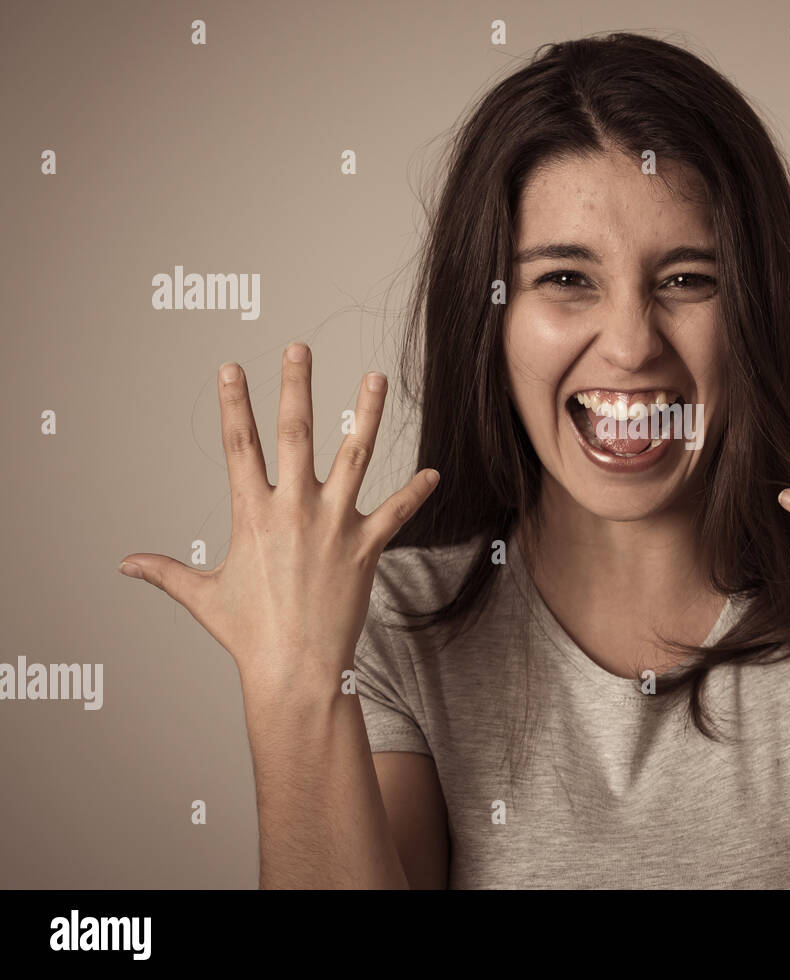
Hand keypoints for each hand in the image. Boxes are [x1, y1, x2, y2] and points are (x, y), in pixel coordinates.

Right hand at [119, 343, 439, 690]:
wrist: (295, 671)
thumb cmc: (249, 635)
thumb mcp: (202, 596)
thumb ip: (166, 571)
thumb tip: (125, 563)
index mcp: (252, 514)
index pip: (238, 444)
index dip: (234, 402)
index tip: (232, 367)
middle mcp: (294, 509)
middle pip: (296, 433)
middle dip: (296, 387)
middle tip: (299, 348)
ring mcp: (334, 524)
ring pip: (355, 455)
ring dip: (368, 414)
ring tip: (377, 378)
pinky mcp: (367, 547)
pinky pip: (397, 512)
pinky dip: (416, 492)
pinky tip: (435, 473)